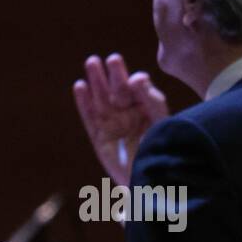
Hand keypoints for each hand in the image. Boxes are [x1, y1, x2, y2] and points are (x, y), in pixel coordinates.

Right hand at [73, 53, 167, 187]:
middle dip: (114, 74)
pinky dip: (83, 102)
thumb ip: (152, 99)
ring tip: (92, 63)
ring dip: (97, 81)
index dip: (136, 82)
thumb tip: (137, 78)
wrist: (149, 182)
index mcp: (148, 108)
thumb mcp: (162, 122)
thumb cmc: (160, 152)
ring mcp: (113, 125)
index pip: (140, 88)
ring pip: (102, 99)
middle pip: (119, 89)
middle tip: (111, 59)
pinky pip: (89, 116)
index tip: (134, 81)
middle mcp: (129, 114)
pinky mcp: (99, 137)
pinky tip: (80, 86)